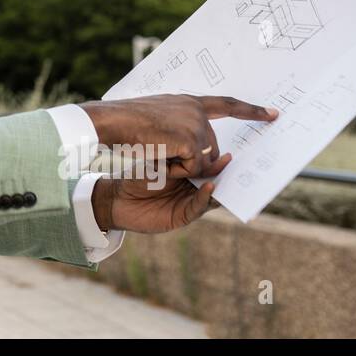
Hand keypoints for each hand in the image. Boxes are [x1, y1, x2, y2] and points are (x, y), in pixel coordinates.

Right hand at [80, 94, 276, 178]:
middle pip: (213, 146)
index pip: (227, 104)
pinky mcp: (193, 140)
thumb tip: (196, 145)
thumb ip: (180, 122)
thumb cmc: (126, 120)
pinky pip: (195, 167)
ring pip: (205, 160)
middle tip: (167, 155)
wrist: (114, 120)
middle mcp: (198, 111)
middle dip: (198, 159)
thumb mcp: (158, 116)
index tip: (272, 113)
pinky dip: (179, 170)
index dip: (250, 110)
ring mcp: (197, 125)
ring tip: (159, 153)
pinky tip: (162, 158)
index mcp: (189, 101)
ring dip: (185, 165)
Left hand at [90, 152, 231, 232]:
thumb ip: (179, 157)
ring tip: (226, 166)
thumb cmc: (138, 176)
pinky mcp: (183, 215)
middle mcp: (193, 188)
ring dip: (219, 181)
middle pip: (216, 178)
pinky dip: (205, 196)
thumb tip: (200, 139)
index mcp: (189, 174)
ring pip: (212, 193)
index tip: (229, 141)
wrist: (119, 198)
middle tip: (236, 155)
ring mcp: (190, 202)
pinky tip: (209, 185)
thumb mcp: (160, 162)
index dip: (219, 156)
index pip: (209, 165)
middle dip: (226, 169)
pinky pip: (198, 206)